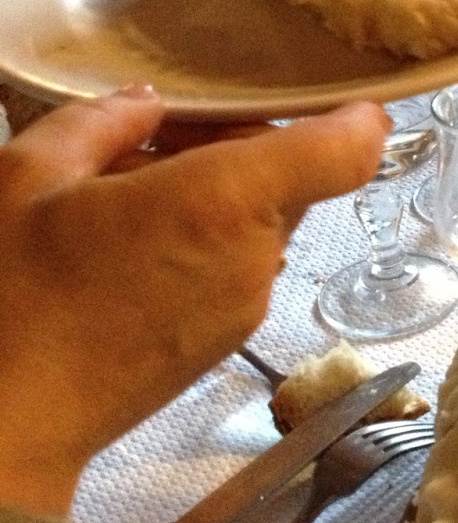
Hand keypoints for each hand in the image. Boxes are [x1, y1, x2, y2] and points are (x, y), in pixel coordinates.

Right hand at [0, 90, 387, 516]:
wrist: (6, 422)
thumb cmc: (12, 299)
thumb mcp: (29, 178)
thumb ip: (99, 123)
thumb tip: (144, 102)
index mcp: (223, 202)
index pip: (343, 153)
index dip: (357, 120)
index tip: (344, 99)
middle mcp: (254, 254)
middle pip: (290, 179)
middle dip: (237, 147)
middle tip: (156, 139)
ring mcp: (247, 303)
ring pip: (260, 221)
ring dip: (214, 195)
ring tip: (124, 196)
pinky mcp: (228, 338)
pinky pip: (238, 265)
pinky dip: (204, 240)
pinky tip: (128, 245)